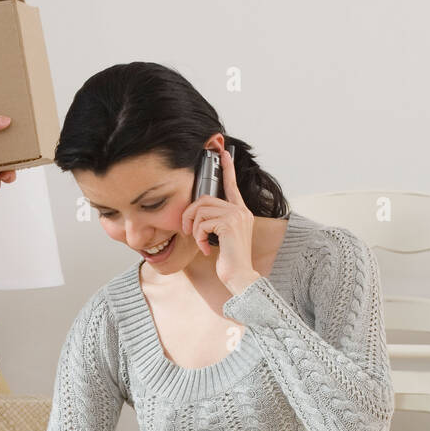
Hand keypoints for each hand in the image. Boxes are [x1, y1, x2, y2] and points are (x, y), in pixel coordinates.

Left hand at [180, 146, 257, 293]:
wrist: (240, 276)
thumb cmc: (230, 260)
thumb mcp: (222, 238)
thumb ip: (215, 222)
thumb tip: (198, 214)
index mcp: (241, 212)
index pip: (232, 186)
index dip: (227, 169)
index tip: (223, 154)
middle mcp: (241, 211)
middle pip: (205, 199)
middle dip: (190, 214)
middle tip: (188, 231)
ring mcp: (236, 216)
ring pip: (202, 211)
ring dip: (195, 229)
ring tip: (200, 242)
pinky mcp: (229, 224)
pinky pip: (203, 223)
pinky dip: (199, 238)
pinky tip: (206, 249)